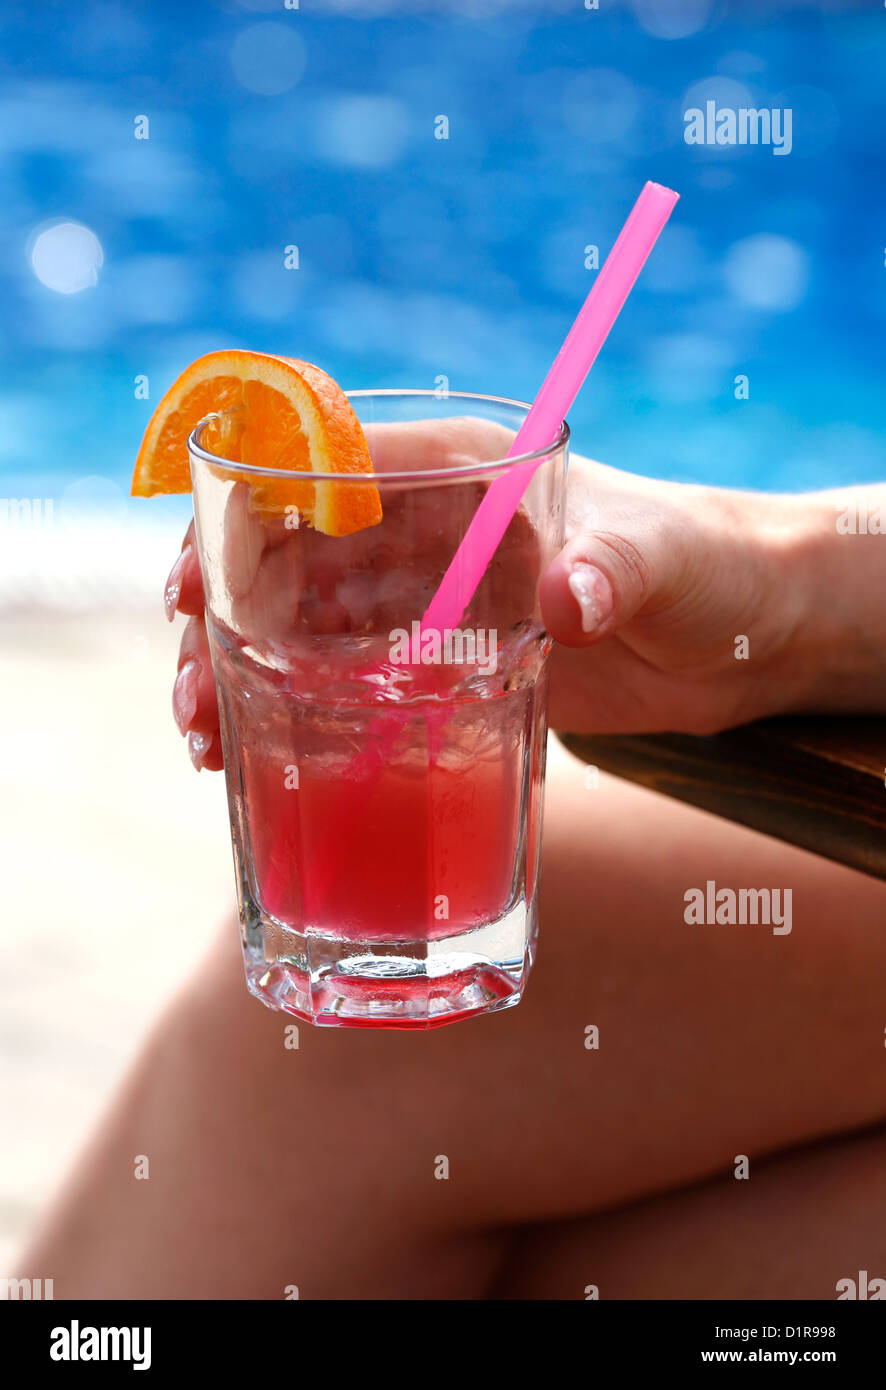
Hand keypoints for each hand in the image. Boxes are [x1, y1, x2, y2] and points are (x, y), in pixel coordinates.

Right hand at [163, 423, 868, 767]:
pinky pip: (343, 681)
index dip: (245, 520)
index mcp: (460, 470)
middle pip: (287, 556)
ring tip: (204, 742)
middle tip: (191, 693)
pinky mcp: (441, 662)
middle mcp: (425, 529)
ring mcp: (426, 599)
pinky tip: (255, 759)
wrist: (740, 633)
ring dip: (238, 673)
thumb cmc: (706, 564)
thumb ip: (617, 570)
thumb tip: (570, 601)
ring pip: (299, 624)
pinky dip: (292, 714)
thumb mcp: (664, 559)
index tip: (190, 581)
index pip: (325, 471)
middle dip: (219, 615)